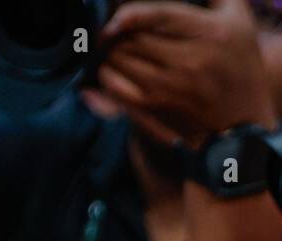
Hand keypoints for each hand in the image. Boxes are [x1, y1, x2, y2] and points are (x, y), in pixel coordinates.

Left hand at [98, 0, 276, 145]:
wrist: (240, 116)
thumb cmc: (238, 63)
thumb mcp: (239, 22)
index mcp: (211, 33)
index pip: (160, 16)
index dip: (131, 15)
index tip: (116, 19)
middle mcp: (190, 60)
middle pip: (133, 40)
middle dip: (119, 36)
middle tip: (117, 36)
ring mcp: (170, 86)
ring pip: (121, 63)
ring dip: (111, 55)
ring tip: (117, 53)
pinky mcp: (155, 107)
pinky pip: (116, 89)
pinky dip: (108, 78)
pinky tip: (112, 72)